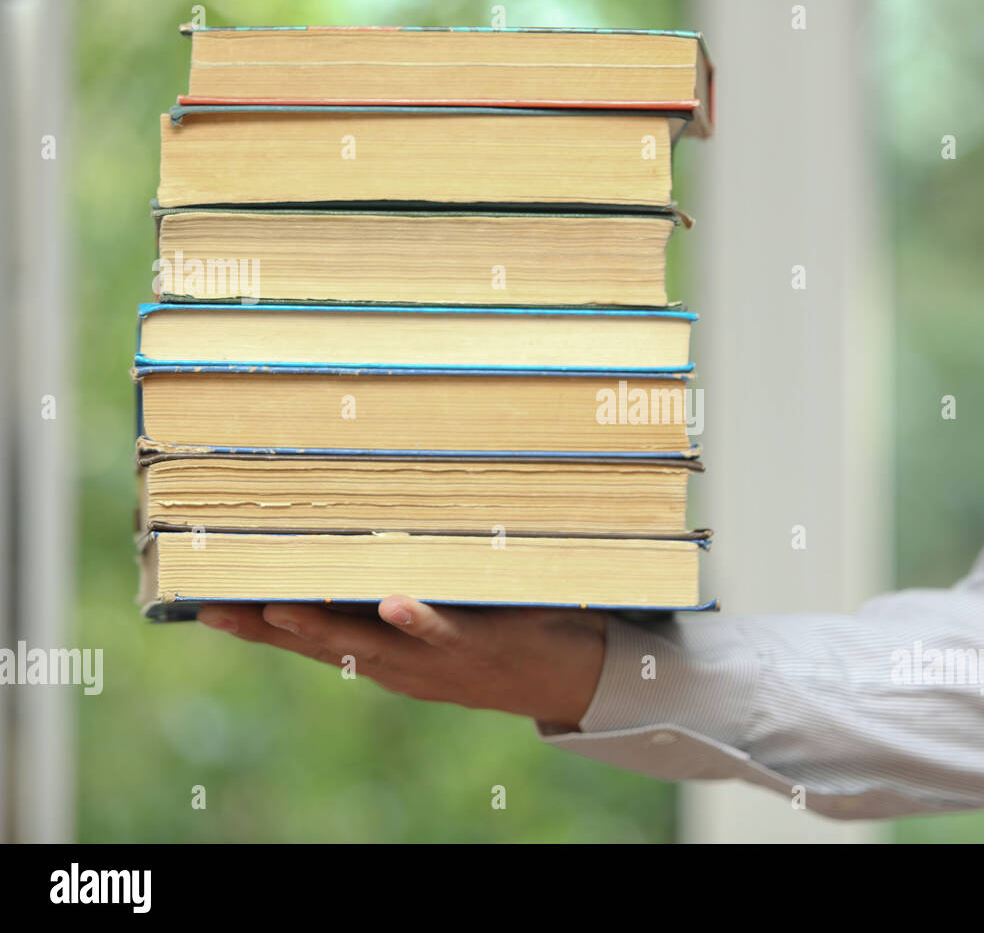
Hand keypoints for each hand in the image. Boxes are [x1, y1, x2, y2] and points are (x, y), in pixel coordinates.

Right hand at [195, 597, 607, 728]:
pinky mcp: (477, 644)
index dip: (256, 626)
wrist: (568, 677)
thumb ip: (401, 577)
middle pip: (322, 646)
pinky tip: (393, 602)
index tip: (202, 604)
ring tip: (280, 606)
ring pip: (370, 645)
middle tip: (215, 606)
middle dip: (268, 628)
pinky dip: (418, 621)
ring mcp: (434, 658)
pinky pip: (444, 633)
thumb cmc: (498, 630)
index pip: (307, 640)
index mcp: (382, 653)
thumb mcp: (440, 615)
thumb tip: (360, 519)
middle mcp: (398, 663)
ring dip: (325, 628)